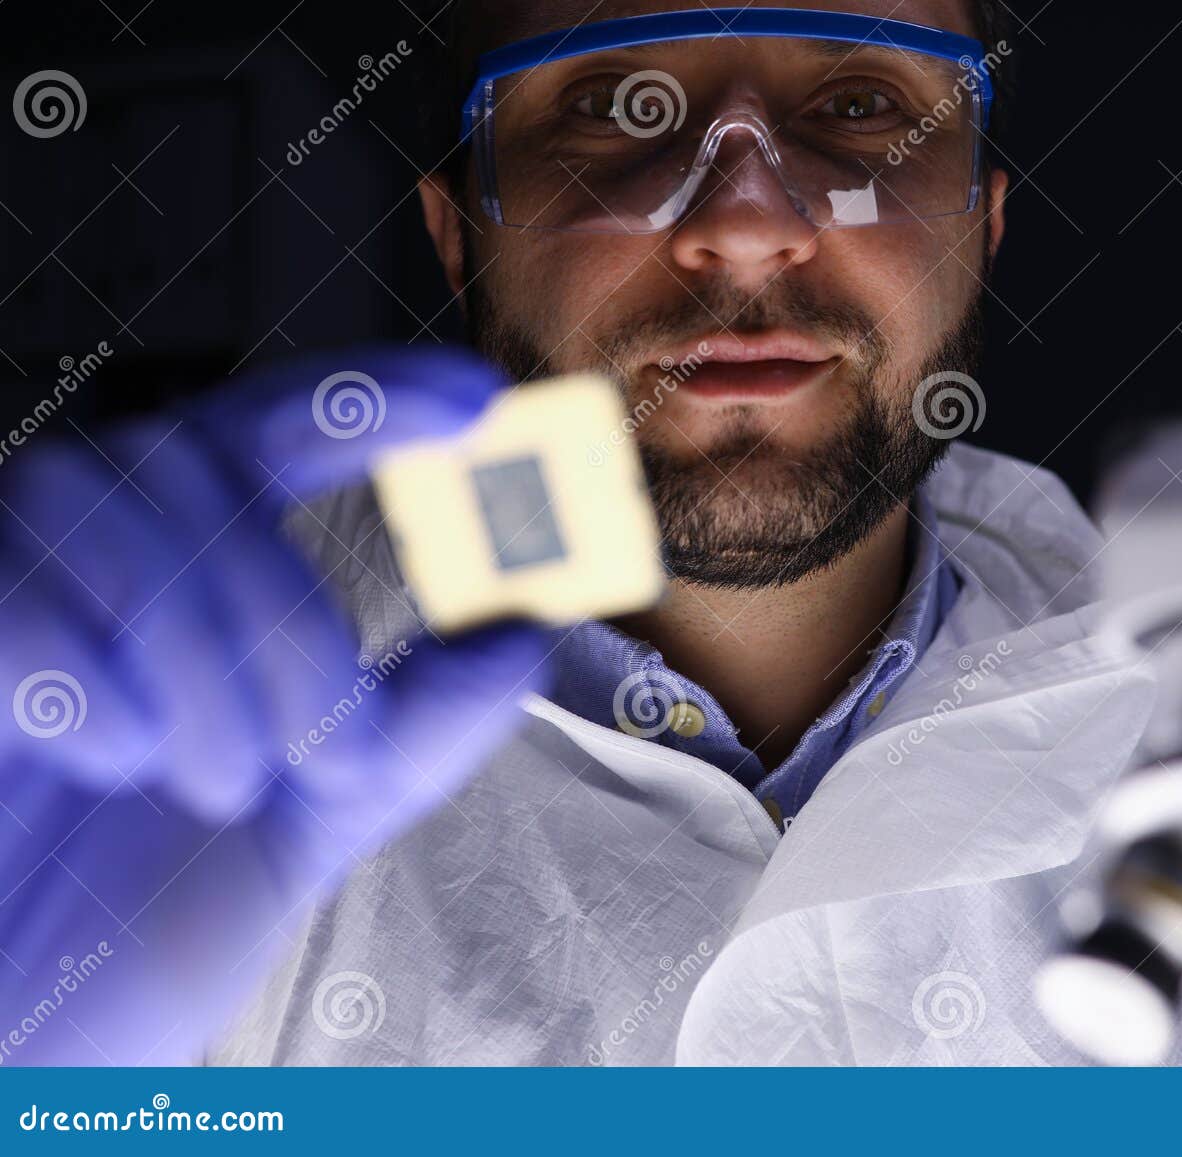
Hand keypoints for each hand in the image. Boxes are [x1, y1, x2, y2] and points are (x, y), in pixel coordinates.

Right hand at [0, 347, 552, 1064]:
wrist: (9, 1051)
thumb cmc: (135, 929)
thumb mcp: (314, 818)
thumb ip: (417, 727)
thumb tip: (523, 630)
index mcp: (180, 583)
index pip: (271, 429)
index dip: (370, 395)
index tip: (477, 401)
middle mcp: (81, 563)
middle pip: (196, 465)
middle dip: (285, 610)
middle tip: (328, 754)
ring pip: (100, 505)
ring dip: (198, 650)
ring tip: (225, 782)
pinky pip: (2, 596)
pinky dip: (82, 670)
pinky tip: (111, 756)